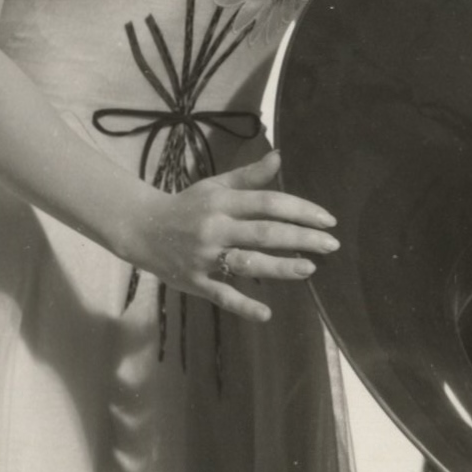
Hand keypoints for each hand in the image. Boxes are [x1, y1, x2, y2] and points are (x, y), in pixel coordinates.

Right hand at [117, 148, 338, 325]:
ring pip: (246, 262)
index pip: (267, 203)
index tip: (328, 220)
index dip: (300, 210)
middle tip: (331, 245)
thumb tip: (280, 157)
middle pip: (263, 233)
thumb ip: (249, 176)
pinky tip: (265, 314)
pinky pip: (221, 294)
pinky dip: (242, 305)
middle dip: (300, 238)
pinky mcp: (195, 280)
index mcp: (221, 202)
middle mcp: (214, 227)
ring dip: (279, 267)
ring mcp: (204, 256)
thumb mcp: (214, 186)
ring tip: (308, 269)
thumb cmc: (185, 206)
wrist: (140, 228)